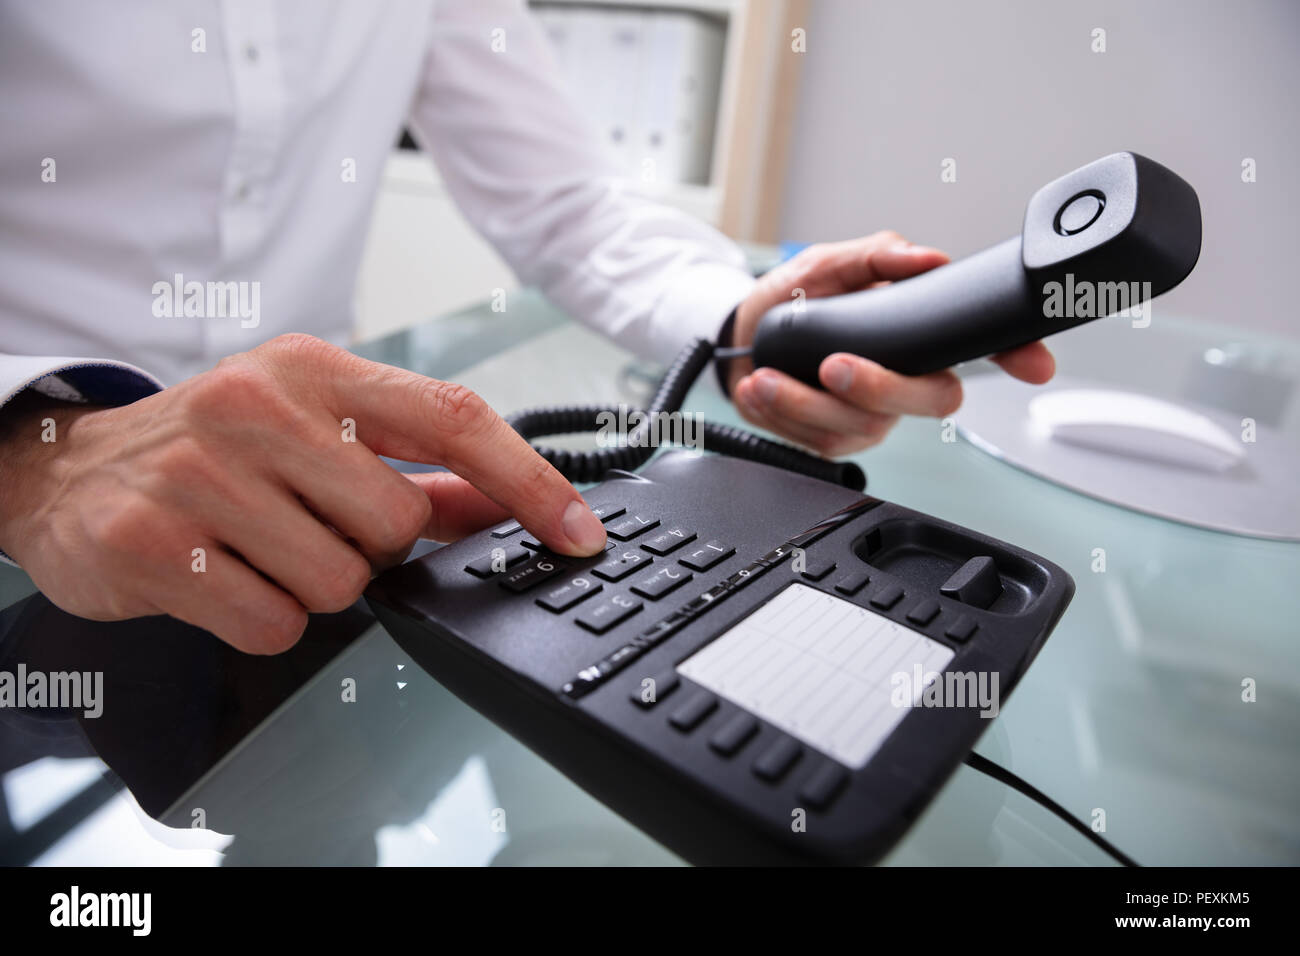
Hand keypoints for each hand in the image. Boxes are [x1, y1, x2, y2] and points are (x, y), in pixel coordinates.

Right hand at [0, 334, 606, 653]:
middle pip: (400, 524)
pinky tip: (224, 577)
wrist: (69, 466)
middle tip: (314, 525)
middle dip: (373, 548)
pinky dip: (265, 618)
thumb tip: (502, 503)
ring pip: (341, 583)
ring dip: (315, 585)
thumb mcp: (312, 427)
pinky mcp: (154, 543)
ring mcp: (201, 474)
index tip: (579, 532)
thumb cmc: (210, 445)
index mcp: (315, 371)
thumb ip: (413, 465)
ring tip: (261, 546)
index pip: (453, 417)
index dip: (530, 481)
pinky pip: (274, 624)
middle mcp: (258, 407)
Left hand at [727, 232, 1055, 455]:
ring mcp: (875, 414)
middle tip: (834, 365)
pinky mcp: (839, 440)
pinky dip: (784, 414)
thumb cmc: (796, 298)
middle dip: (881, 387)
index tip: (1033, 364)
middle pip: (931, 400)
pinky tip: (760, 392)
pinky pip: (823, 442)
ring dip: (808, 404)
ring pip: (867, 426)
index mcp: (918, 332)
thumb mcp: (829, 263)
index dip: (1016, 355)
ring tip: (767, 378)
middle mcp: (906, 377)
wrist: (743, 338)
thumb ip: (877, 255)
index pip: (982, 345)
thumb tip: (926, 257)